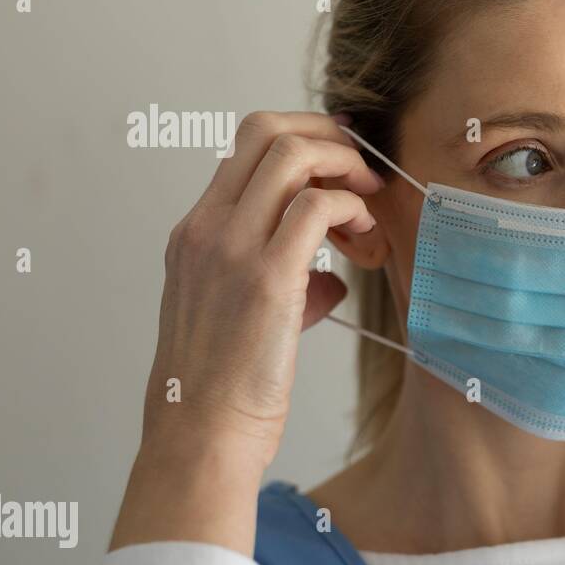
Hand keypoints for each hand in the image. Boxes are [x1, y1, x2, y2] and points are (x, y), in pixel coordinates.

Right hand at [111, 111, 382, 551]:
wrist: (201, 434)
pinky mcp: (266, 276)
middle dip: (329, 136)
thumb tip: (331, 279)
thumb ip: (285, 284)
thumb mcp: (243, 318)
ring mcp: (232, 247)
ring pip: (293, 155)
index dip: (305, 140)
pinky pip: (317, 205)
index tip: (344, 160)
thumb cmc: (226, 387)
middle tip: (364, 171)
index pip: (246, 146)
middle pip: (266, 130)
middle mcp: (207, 228)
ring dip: (345, 168)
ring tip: (369, 207)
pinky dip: (352, 210)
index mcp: (196, 232)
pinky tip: (367, 241)